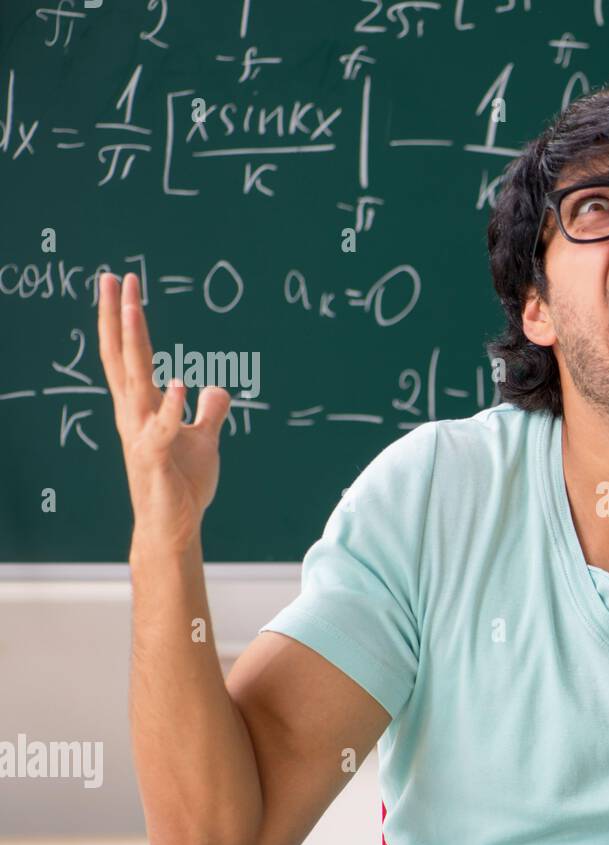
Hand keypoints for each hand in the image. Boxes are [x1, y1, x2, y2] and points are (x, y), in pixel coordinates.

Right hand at [97, 272, 231, 554]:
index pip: (130, 354)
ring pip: (134, 382)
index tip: (122, 283)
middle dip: (119, 317)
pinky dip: (170, 407)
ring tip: (132, 310)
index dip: (124, 319)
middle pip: (123, 357)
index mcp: (143, 406)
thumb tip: (216, 386)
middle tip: (116, 277)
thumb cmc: (182, 483)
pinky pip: (162, 429)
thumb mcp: (204, 440)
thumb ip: (210, 412)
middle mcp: (135, 415)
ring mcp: (142, 435)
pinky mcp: (155, 460)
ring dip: (135, 345)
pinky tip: (179, 384)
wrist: (173, 526)